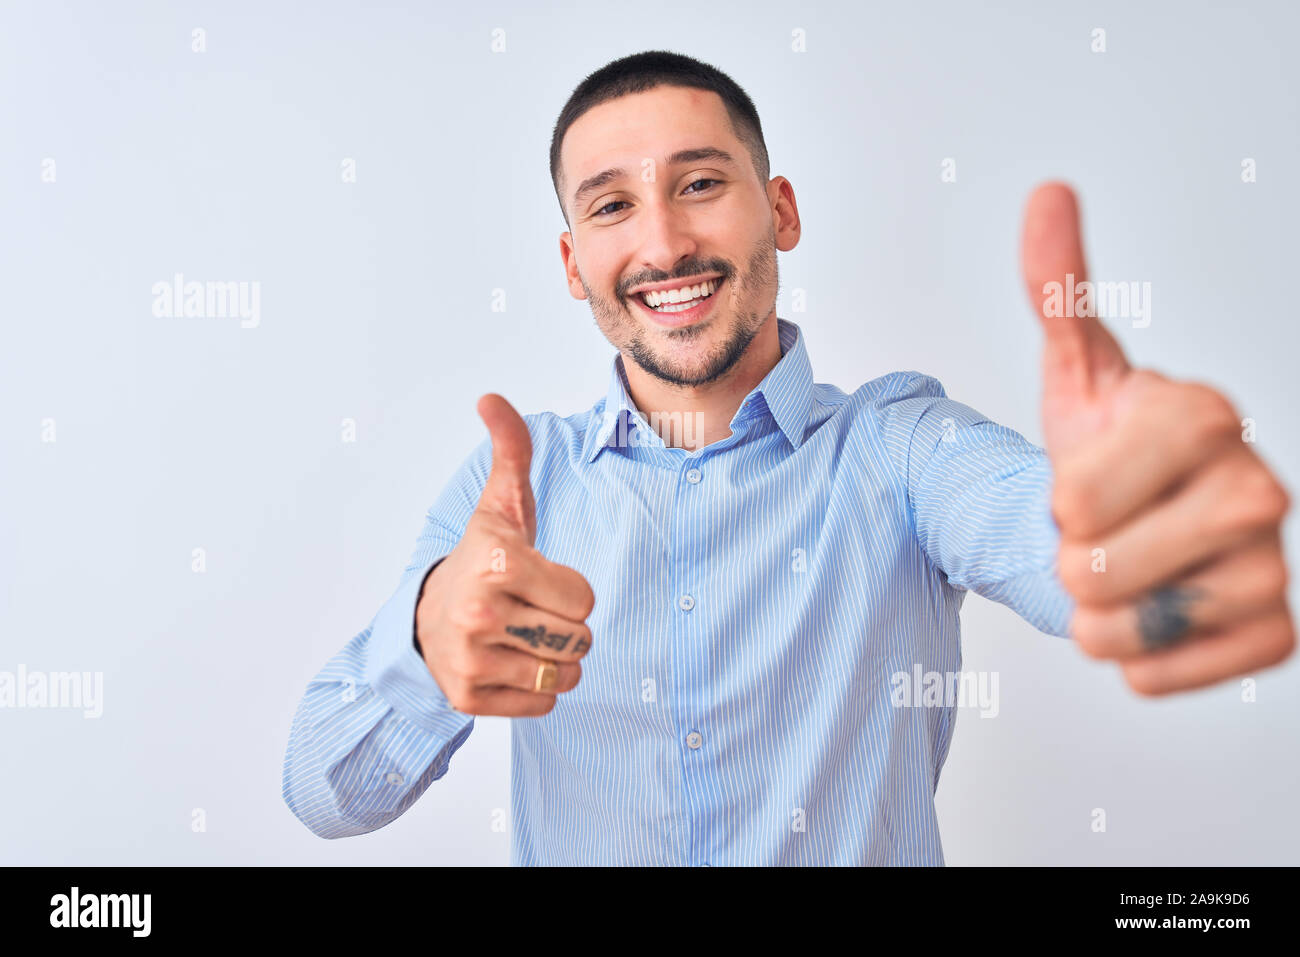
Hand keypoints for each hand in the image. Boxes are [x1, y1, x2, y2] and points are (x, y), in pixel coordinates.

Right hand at [414, 393, 595, 715]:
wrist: (426, 619)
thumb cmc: (480, 559)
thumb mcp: (500, 505)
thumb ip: (510, 450)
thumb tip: (492, 400)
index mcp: (497, 563)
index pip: (585, 599)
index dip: (571, 590)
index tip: (538, 579)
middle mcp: (480, 614)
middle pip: (579, 639)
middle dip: (566, 627)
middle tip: (531, 610)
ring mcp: (472, 660)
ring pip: (566, 674)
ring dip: (556, 660)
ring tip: (523, 636)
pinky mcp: (470, 699)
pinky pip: (544, 704)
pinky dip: (537, 690)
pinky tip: (510, 663)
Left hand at [1021, 182, 1294, 694]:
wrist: (1141, 529)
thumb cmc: (1106, 453)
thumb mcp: (1077, 373)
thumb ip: (1061, 290)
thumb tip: (1048, 194)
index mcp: (1204, 413)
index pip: (1077, 495)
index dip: (1057, 500)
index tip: (1081, 481)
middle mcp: (1258, 485)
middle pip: (1096, 566)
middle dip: (1069, 559)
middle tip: (1097, 535)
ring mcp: (1272, 563)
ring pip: (1126, 627)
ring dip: (1094, 615)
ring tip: (1120, 575)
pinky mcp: (1274, 634)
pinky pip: (1161, 675)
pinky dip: (1133, 660)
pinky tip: (1152, 615)